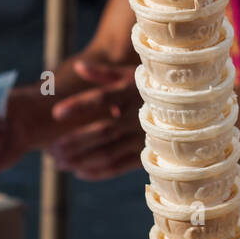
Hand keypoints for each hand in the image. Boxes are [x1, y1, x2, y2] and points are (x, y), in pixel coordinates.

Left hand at [49, 59, 142, 180]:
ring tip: (58, 162)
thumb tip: (79, 66)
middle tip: (50, 148)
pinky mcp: (148, 154)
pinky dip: (99, 171)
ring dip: (81, 159)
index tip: (55, 113)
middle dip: (74, 141)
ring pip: (109, 152)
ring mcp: (144, 137)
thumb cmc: (154, 86)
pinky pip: (120, 166)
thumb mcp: (132, 74)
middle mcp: (138, 116)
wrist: (189, 105)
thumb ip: (104, 73)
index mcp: (132, 92)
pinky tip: (79, 172)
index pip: (102, 98)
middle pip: (101, 131)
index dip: (79, 106)